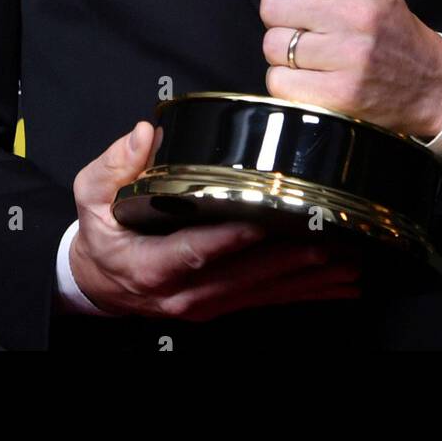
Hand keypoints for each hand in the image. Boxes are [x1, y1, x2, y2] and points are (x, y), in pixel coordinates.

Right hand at [67, 121, 362, 318]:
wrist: (97, 281)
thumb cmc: (100, 231)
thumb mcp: (92, 193)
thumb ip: (116, 164)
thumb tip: (145, 134)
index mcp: (151, 265)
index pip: (196, 250)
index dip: (232, 237)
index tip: (268, 217)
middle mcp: (184, 294)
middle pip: (243, 276)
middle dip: (289, 257)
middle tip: (329, 236)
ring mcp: (207, 305)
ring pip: (264, 293)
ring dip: (309, 279)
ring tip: (349, 262)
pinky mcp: (223, 306)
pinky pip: (269, 301)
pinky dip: (307, 293)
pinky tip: (340, 286)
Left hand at [233, 0, 441, 138]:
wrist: (430, 82)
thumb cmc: (386, 30)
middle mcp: (356, 14)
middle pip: (272, 6)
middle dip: (279, 17)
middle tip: (304, 26)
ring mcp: (349, 57)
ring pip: (272, 45)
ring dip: (283, 52)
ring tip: (313, 54)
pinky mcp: (339, 96)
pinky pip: (278, 82)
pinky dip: (287, 82)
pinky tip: (313, 78)